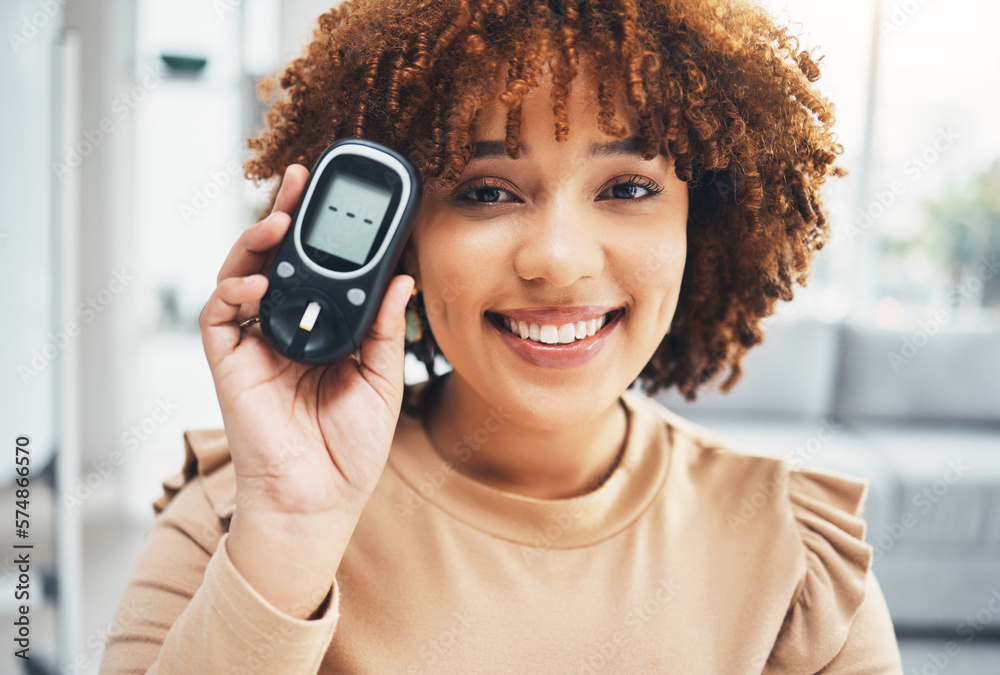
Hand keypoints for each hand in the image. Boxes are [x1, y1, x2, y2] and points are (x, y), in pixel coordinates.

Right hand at [199, 163, 413, 520]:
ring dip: (254, 245)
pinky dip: (233, 293)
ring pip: (241, 277)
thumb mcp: (381, 379)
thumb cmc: (350, 448)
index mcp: (322, 330)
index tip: (335, 198)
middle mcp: (285, 330)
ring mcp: (254, 345)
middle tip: (296, 182)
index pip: (317, 269)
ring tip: (276, 222)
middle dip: (281, 216)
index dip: (320, 232)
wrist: (320, 499)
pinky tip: (256, 284)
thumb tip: (402, 279)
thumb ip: (386, 328)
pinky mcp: (229, 364)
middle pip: (275, 261)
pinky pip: (219, 317)